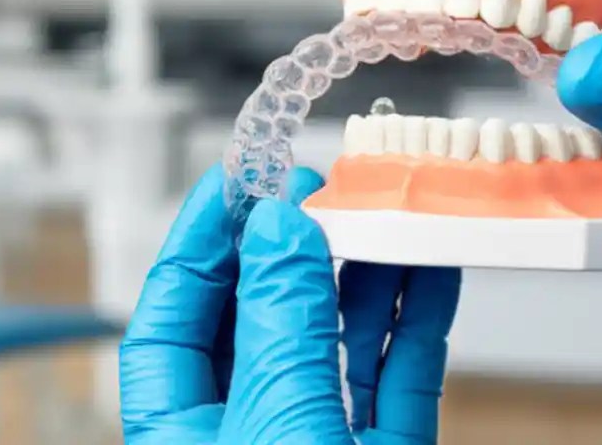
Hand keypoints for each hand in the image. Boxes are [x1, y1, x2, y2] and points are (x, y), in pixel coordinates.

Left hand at [119, 165, 461, 443]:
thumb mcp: (281, 421)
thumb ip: (280, 323)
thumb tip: (276, 232)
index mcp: (184, 436)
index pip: (170, 323)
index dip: (197, 246)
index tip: (232, 183)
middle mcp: (249, 434)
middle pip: (258, 322)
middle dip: (289, 251)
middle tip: (312, 190)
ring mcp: (320, 444)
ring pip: (335, 345)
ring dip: (363, 276)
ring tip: (380, 213)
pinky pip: (398, 379)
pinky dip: (416, 323)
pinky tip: (431, 269)